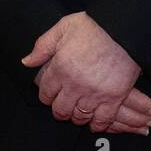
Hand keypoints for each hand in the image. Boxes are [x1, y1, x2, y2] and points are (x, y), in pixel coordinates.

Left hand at [23, 12, 150, 132]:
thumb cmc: (93, 26)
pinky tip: (95, 121)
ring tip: (78, 110)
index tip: (51, 93)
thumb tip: (27, 62)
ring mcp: (94, 94)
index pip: (45, 93)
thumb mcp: (62, 28)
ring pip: (79, 117)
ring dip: (77, 115)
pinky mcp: (113, 98)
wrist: (123, 29)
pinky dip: (98, 124)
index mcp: (60, 68)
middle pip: (60, 110)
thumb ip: (42, 46)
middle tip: (63, 105)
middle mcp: (75, 85)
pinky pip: (102, 120)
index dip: (46, 95)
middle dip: (59, 109)